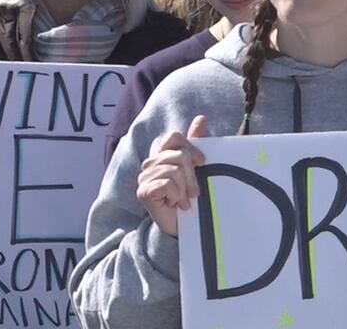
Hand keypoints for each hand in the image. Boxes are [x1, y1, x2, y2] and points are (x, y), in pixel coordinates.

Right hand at [135, 115, 208, 236]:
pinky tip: (175, 205)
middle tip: (193, 192)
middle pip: (179, 155)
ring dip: (185, 189)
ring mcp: (144, 177)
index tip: (202, 164)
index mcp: (161, 155)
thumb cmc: (189, 198)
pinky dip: (177, 196)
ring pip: (174, 170)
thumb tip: (201, 118)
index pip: (174, 137)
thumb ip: (195, 143)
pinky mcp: (143, 191)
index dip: (191, 148)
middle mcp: (150, 164)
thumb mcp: (195, 169)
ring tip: (184, 200)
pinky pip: (168, 184)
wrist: (182, 229)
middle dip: (192, 175)